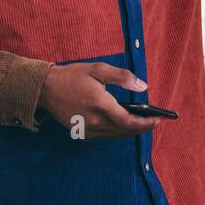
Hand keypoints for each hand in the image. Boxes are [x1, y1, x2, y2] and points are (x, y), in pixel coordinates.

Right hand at [38, 62, 159, 138]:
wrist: (45, 88)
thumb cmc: (73, 76)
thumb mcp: (99, 69)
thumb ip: (123, 77)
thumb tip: (143, 86)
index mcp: (100, 105)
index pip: (128, 121)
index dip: (145, 123)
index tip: (158, 120)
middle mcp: (93, 121)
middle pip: (124, 131)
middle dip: (141, 128)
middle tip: (155, 122)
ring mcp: (86, 129)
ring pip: (115, 135)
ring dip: (130, 131)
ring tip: (144, 123)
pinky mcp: (80, 132)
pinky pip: (104, 135)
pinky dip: (117, 131)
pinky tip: (124, 124)